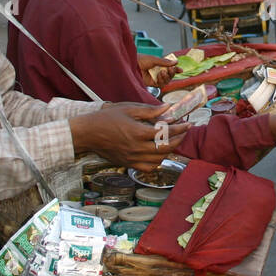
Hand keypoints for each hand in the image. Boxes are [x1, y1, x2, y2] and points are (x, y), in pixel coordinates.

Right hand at [69, 101, 188, 171]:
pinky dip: (157, 162)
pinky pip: (148, 168)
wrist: (88, 133)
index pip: (166, 133)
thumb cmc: (106, 118)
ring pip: (159, 159)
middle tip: (185, 132)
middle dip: (179, 139)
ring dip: (169, 151)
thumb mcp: (128, 109)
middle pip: (165, 148)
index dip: (179, 128)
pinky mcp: (128, 164)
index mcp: (138, 132)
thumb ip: (150, 110)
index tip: (188, 124)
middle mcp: (137, 148)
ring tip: (172, 141)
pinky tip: (158, 153)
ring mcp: (132, 158)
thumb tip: (168, 108)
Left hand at [138, 53, 179, 88]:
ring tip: (163, 72)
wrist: (131, 65)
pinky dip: (162, 80)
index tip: (180, 70)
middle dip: (172, 73)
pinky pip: (161, 84)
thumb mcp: (154, 59)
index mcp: (158, 65)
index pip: (169, 68)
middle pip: (169, 75)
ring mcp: (155, 78)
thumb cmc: (140, 60)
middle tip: (172, 69)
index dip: (175, 69)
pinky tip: (160, 76)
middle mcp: (157, 72)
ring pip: (166, 80)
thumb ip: (165, 62)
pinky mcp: (152, 83)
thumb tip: (176, 62)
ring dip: (167, 76)